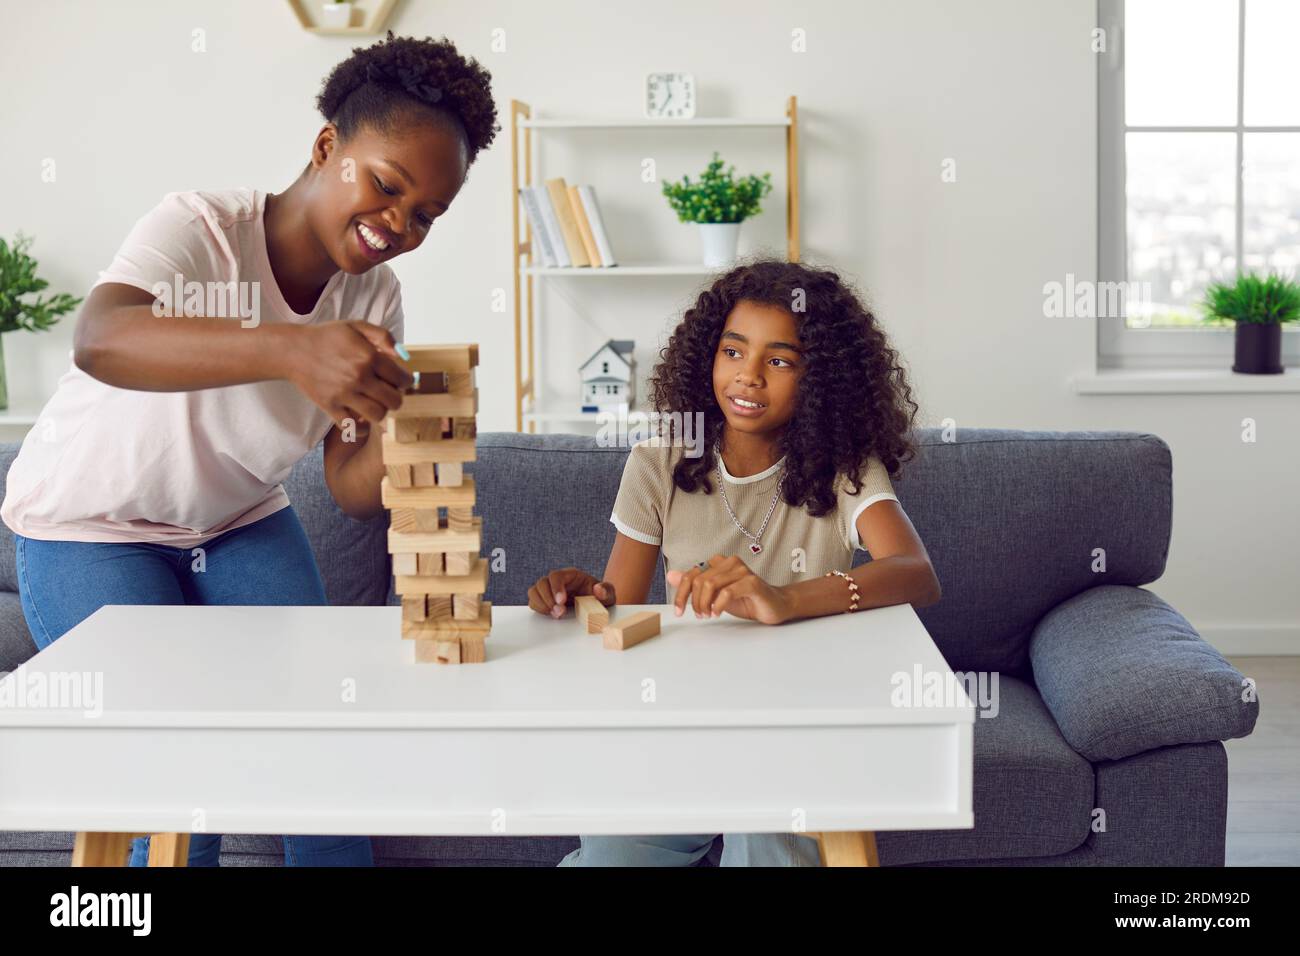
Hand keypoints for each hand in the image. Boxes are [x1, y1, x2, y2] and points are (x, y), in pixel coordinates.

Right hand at [288, 321, 413, 427]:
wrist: (294, 350)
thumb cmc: (327, 337)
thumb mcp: (356, 326)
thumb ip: (383, 336)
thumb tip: (401, 354)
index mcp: (369, 357)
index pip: (401, 379)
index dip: (406, 381)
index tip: (401, 381)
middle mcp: (359, 377)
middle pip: (394, 400)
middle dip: (396, 397)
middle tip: (388, 392)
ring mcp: (345, 394)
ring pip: (378, 415)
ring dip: (380, 411)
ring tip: (374, 402)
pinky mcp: (331, 407)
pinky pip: (353, 427)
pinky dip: (361, 428)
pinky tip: (361, 418)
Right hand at [527, 566, 617, 618]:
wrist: (596, 603)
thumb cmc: (600, 597)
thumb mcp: (608, 594)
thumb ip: (606, 590)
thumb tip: (598, 589)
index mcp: (571, 575)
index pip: (556, 576)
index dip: (556, 587)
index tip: (561, 601)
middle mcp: (558, 580)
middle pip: (542, 582)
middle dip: (547, 599)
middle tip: (558, 611)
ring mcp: (549, 589)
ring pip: (534, 591)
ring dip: (541, 604)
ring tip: (555, 614)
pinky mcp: (545, 599)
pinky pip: (534, 601)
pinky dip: (539, 608)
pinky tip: (550, 614)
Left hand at [666, 554, 792, 624]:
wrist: (775, 606)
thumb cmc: (746, 600)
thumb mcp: (715, 594)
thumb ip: (695, 585)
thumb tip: (671, 576)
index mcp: (719, 563)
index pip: (691, 574)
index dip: (681, 593)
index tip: (678, 611)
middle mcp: (729, 562)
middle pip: (699, 580)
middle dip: (694, 601)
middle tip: (699, 616)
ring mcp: (742, 570)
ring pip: (711, 584)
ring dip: (705, 604)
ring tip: (708, 615)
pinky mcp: (752, 582)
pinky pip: (727, 592)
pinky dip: (718, 605)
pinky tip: (717, 613)